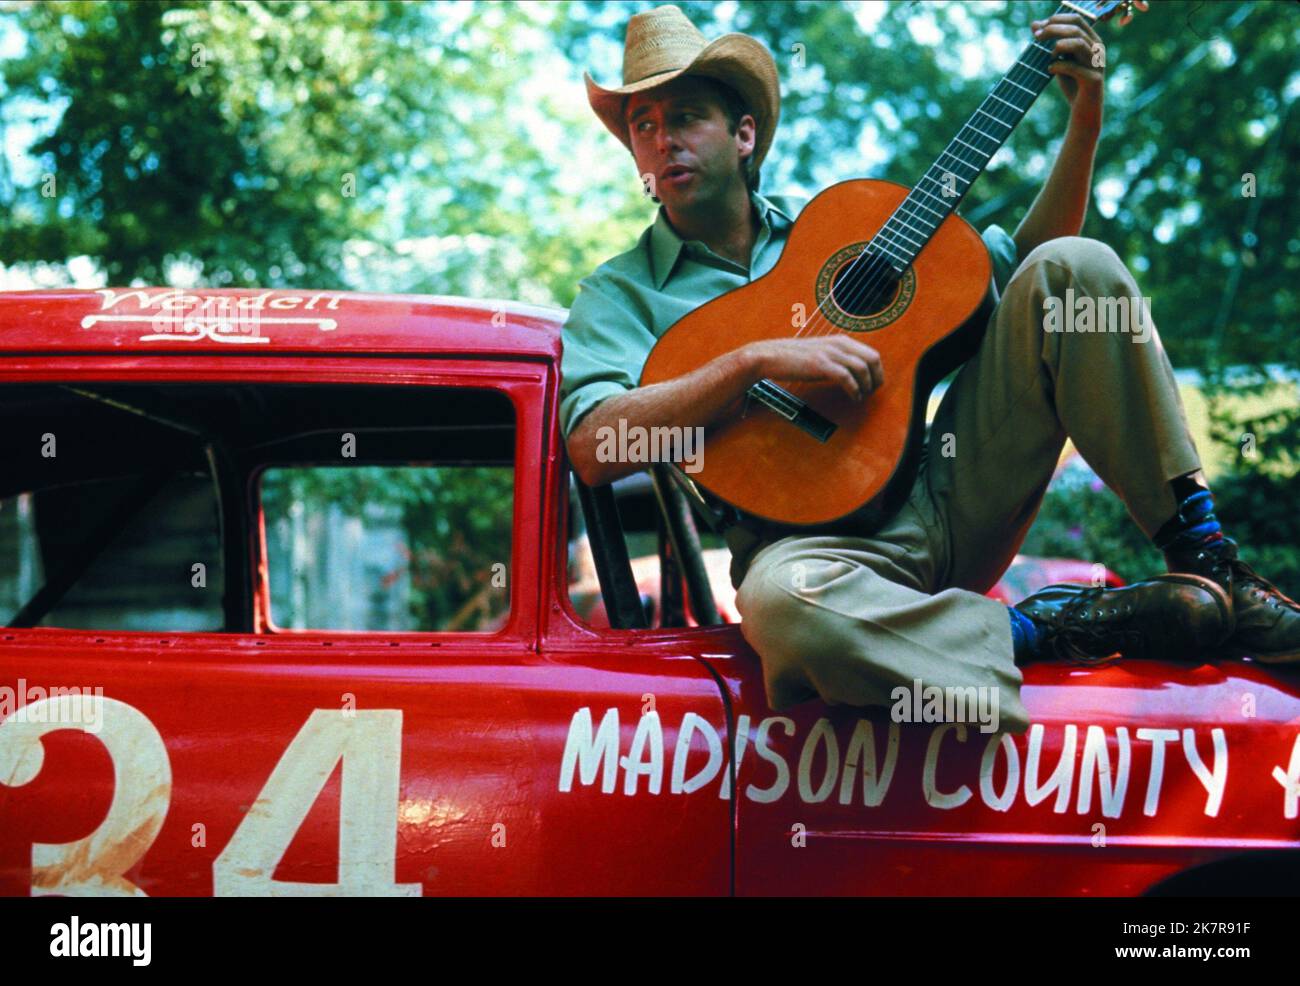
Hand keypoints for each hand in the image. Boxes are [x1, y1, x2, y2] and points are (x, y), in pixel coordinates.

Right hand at [746, 335, 883, 401]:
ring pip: (862, 368)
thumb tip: (852, 374)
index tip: (873, 385)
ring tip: (861, 396)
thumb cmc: (792, 358)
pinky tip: (852, 398)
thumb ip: (837, 359)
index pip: (871, 353)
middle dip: (876, 378)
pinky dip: (853, 390)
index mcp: (839, 340)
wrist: (768, 356)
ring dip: (866, 386)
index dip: (877, 371)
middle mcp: (838, 344)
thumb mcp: (820, 354)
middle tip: (871, 392)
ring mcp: (829, 353)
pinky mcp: (820, 364)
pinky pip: (846, 377)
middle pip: (872, 359)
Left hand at [1032, 13, 1104, 130]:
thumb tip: (1034, 24)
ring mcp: (1097, 64)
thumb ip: (1050, 43)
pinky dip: (1058, 66)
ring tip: (1049, 55)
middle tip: (1035, 37)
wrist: (1083, 111)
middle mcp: (1098, 49)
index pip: (1077, 19)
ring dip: (1058, 46)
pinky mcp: (1093, 80)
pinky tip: (1050, 69)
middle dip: (1052, 30)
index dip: (1056, 19)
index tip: (1037, 27)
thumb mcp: (1059, 60)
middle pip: (1075, 29)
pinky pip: (1074, 67)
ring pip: (1078, 44)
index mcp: (1092, 40)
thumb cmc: (1071, 83)